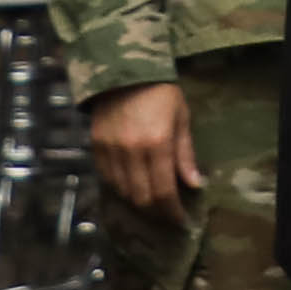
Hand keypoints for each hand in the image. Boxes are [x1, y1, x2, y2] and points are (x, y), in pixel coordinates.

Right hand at [86, 79, 199, 210]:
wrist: (123, 68)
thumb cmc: (160, 92)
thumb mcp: (181, 118)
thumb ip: (185, 154)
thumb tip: (195, 185)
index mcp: (157, 144)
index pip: (164, 192)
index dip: (172, 212)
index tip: (181, 221)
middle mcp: (131, 152)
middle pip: (142, 198)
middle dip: (156, 212)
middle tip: (167, 215)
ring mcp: (110, 150)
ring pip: (123, 192)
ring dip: (138, 202)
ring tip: (151, 203)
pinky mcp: (95, 146)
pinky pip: (107, 178)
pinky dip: (120, 188)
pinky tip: (132, 186)